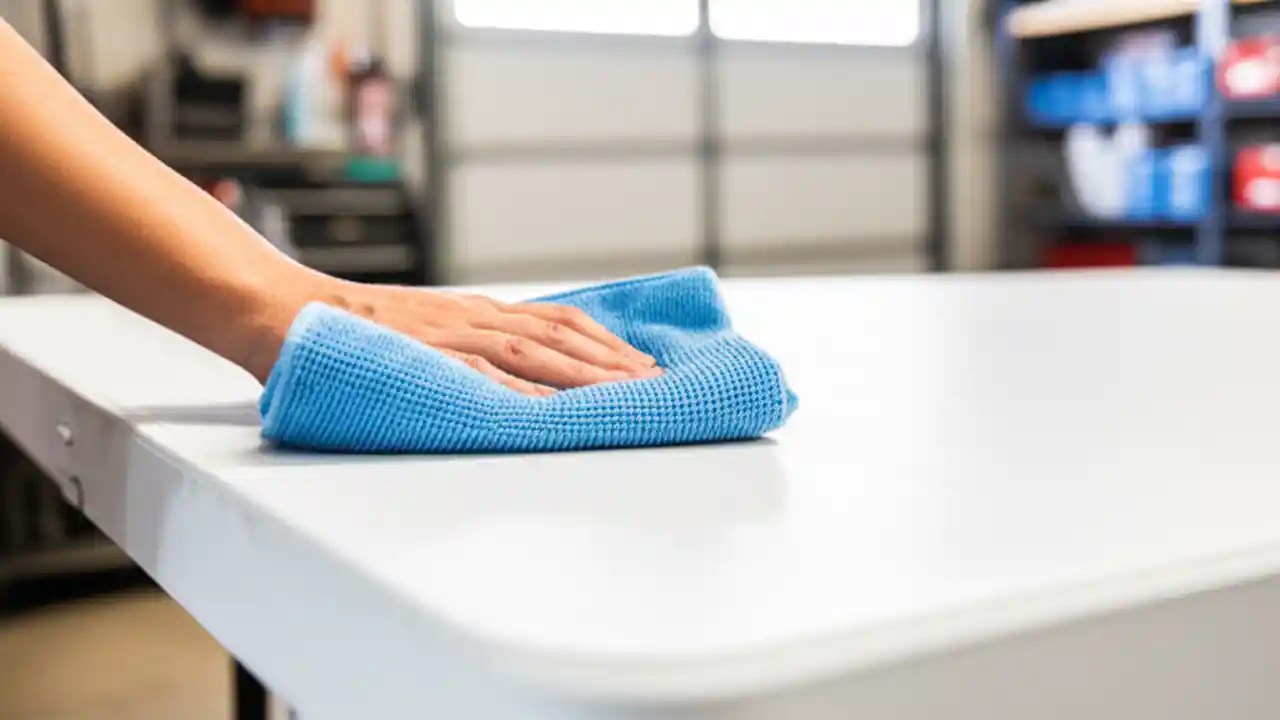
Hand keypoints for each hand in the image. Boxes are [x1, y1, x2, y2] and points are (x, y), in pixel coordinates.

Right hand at [243, 275, 659, 395]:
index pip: (555, 321)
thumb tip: (509, 379)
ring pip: (529, 351)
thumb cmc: (349, 330)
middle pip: (557, 335)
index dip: (604, 343)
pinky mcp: (414, 356)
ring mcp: (443, 334)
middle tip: (658, 383)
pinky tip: (549, 408)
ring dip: (582, 373)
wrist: (280, 309)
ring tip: (626, 393)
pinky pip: (473, 373)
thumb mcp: (419, 332)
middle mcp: (468, 317)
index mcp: (472, 312)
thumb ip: (462, 348)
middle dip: (612, 360)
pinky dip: (516, 390)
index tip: (644, 364)